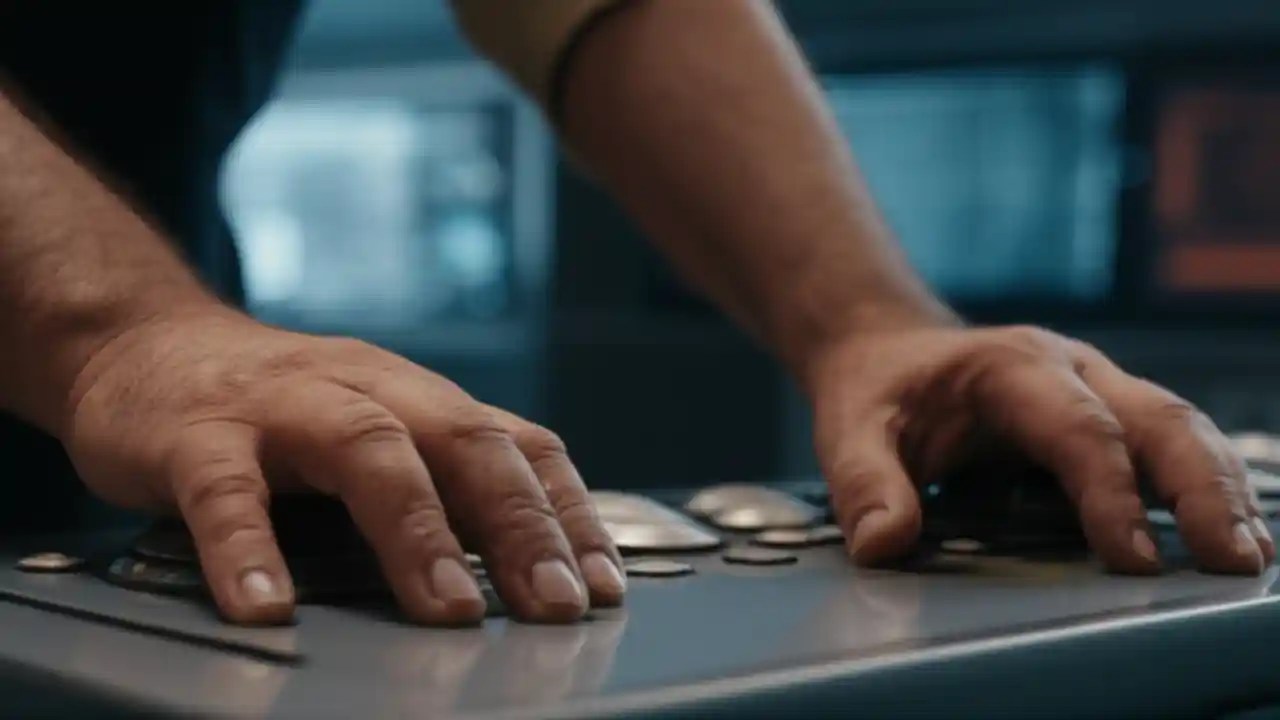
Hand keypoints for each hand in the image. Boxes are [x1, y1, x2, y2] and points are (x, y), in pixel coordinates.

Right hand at [63, 311, 624, 624]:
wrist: (145, 346)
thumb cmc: (281, 407)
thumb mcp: (378, 428)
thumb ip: (442, 482)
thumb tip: (529, 566)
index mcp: (418, 397)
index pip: (516, 444)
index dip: (567, 511)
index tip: (602, 585)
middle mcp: (366, 389)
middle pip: (462, 441)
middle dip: (520, 523)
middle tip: (556, 603)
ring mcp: (282, 405)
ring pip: (365, 450)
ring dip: (418, 532)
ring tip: (451, 610)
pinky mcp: (195, 434)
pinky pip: (225, 490)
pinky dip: (250, 548)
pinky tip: (269, 608)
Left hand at [806, 324, 1272, 574]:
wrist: (888, 349)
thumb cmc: (877, 390)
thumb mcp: (850, 429)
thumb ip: (866, 483)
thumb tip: (884, 544)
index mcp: (1012, 367)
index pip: (1078, 429)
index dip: (1110, 493)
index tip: (1133, 560)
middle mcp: (1071, 369)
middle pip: (1158, 418)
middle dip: (1202, 488)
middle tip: (1231, 559)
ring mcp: (1099, 388)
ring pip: (1182, 427)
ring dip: (1221, 489)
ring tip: (1251, 556)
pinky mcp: (1109, 414)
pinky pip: (1172, 443)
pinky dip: (1208, 485)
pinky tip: (1231, 534)